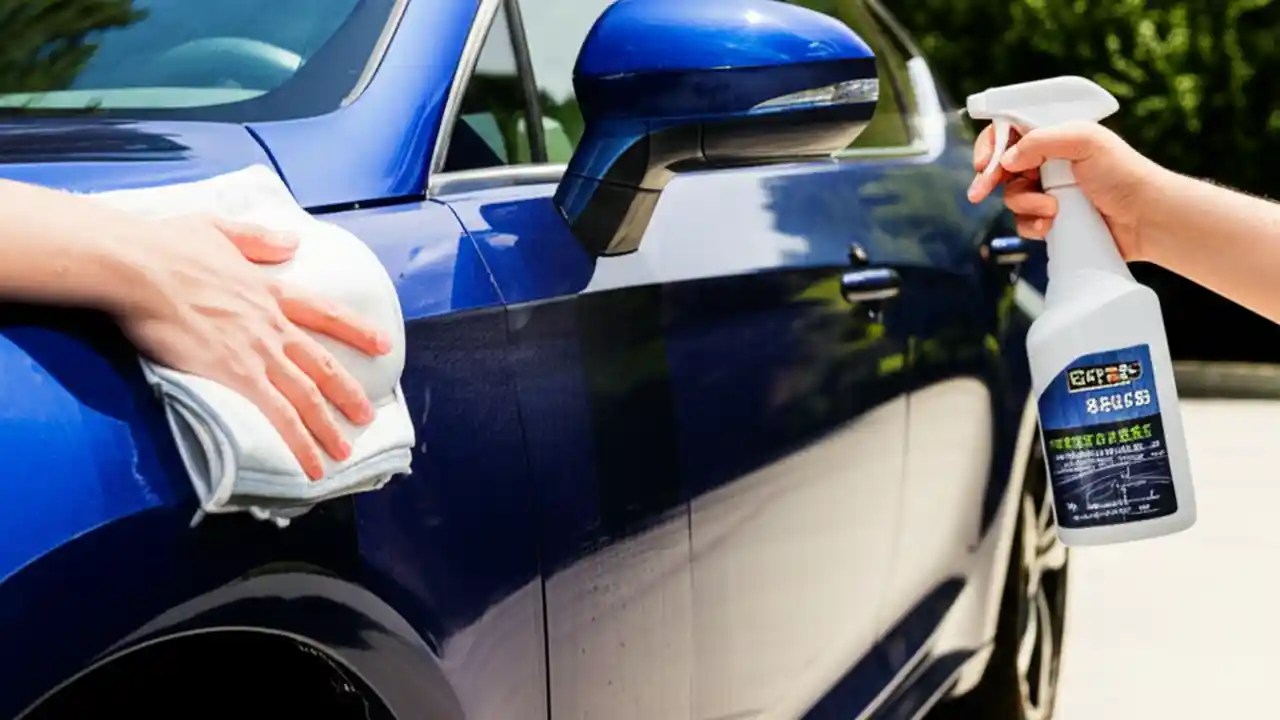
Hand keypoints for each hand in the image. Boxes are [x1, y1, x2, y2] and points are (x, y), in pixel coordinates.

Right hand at [110, 214, 390, 479]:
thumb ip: (258, 238)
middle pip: (322, 363)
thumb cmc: (165, 245)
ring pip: (307, 396)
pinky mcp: (237, 374)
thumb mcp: (219, 228)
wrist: (137, 267)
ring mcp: (258, 351)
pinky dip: (300, 443)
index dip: (356, 330)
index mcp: (268, 291)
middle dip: (348, 391)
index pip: (325, 313)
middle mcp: (272, 324)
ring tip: (345, 451)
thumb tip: (292, 239)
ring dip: (328, 427)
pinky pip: (279, 416)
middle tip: (367, 414)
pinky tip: (312, 466)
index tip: (382, 343)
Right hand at [966, 121, 1169, 260]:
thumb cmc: (1123, 173)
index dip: (992, 145)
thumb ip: (1042, 140)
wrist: (1144, 218)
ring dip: (1025, 204)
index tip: (984, 163)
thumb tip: (1008, 158)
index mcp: (1055, 136)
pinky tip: (1050, 227)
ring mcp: (1048, 192)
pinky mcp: (1050, 220)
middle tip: (979, 193)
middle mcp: (1047, 162)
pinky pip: (1023, 223)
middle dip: (990, 179)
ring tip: (1052, 209)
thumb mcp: (1085, 141)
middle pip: (1003, 167)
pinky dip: (1032, 226)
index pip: (1010, 132)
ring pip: (1011, 197)